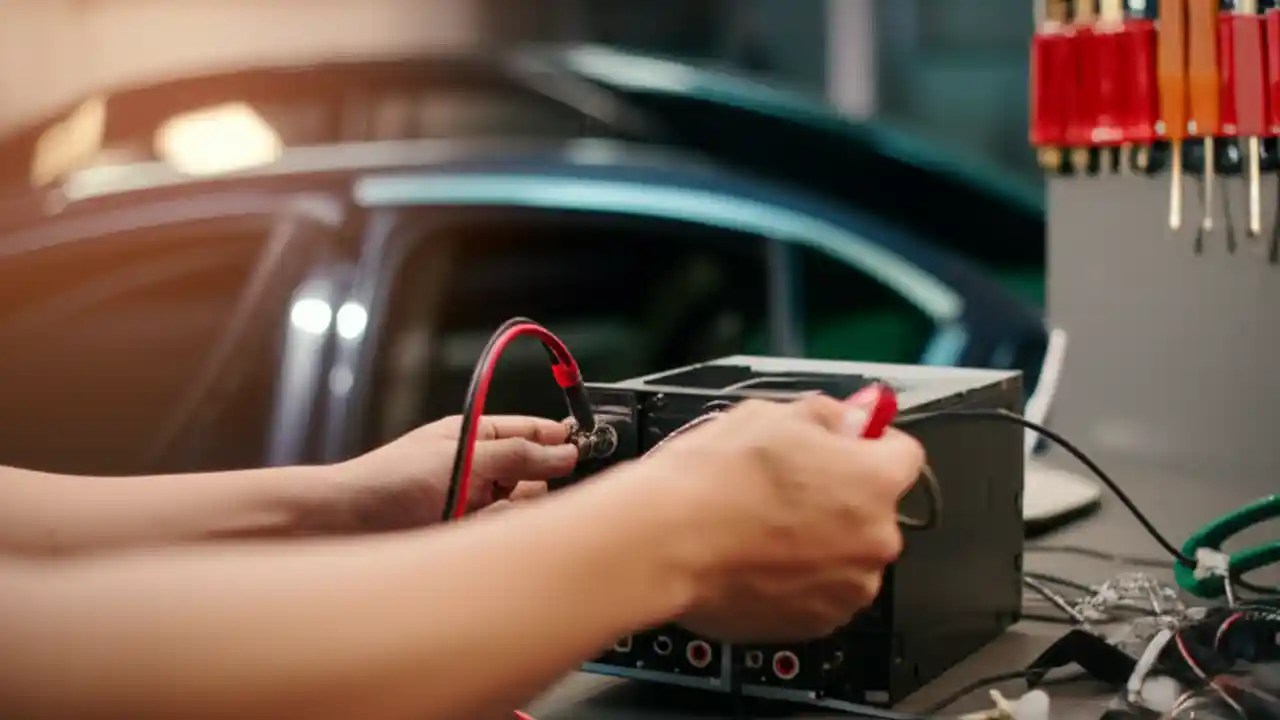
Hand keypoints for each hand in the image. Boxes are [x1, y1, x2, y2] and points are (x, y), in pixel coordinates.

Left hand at [336, 416, 578, 530]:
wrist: (342, 528)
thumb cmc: (388, 482)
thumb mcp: (460, 458)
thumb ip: (517, 455)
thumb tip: (567, 449)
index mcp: (477, 438)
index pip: (534, 431)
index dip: (560, 438)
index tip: (587, 447)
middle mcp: (481, 472)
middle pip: (537, 477)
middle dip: (534, 486)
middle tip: (519, 492)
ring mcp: (475, 508)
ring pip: (523, 512)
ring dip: (509, 516)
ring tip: (474, 516)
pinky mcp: (468, 541)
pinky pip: (503, 539)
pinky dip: (492, 538)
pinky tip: (464, 534)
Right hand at [636, 395, 924, 642]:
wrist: (665, 543)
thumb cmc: (713, 479)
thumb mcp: (772, 415)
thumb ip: (828, 416)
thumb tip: (853, 418)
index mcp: (876, 483)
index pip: (903, 454)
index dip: (870, 444)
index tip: (845, 443)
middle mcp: (874, 543)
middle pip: (875, 511)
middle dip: (842, 496)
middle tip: (788, 484)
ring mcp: (845, 591)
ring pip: (847, 556)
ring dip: (821, 541)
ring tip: (763, 523)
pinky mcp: (812, 624)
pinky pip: (819, 593)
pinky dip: (797, 578)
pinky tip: (756, 555)